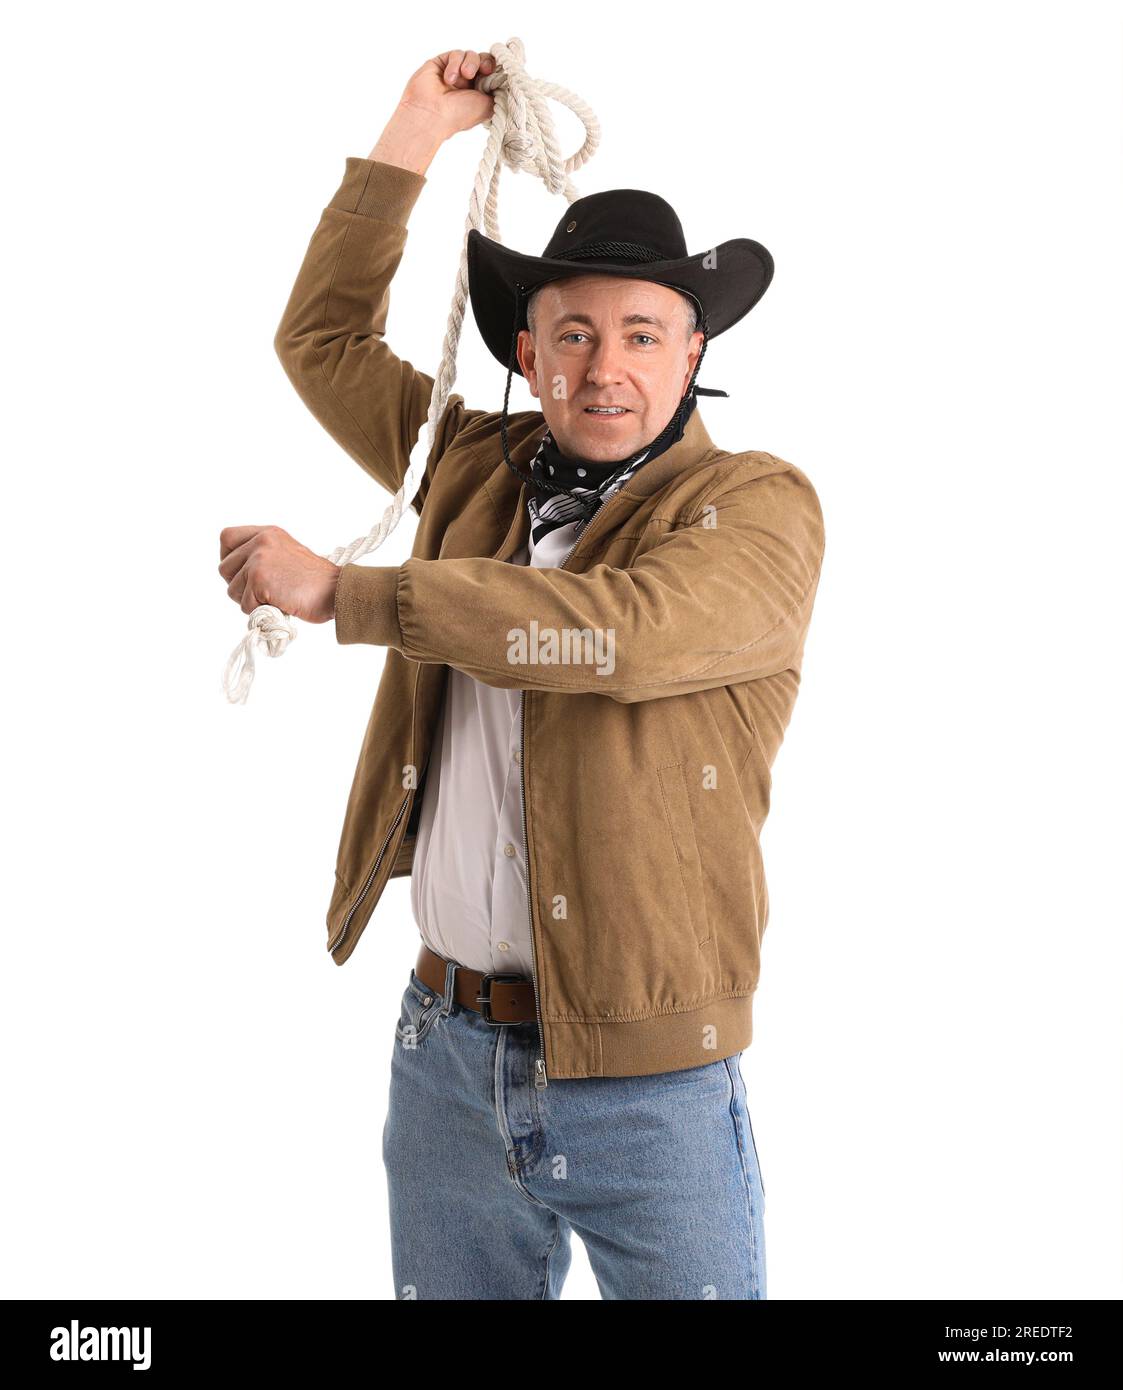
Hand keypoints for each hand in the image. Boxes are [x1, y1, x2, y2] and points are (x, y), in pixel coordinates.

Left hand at [218, 525, 339, 624]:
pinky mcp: (259, 579)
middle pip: (224, 568)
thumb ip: (263, 557)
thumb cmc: (317, 582)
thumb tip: (239, 577)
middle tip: (261, 593)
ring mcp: (259, 559)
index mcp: (268, 533)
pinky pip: (245, 605)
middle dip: (238, 586)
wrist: (337, 590)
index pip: (227, 537)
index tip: (243, 573)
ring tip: (275, 599)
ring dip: (250, 602)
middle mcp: (261, 541)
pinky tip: (280, 605)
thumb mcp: (287, 554)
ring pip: (232, 589)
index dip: (229, 558)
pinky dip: (261, 613)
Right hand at [397, 47, 496, 138]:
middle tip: (486, 71)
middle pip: (484, 61)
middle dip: (486, 64)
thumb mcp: (488, 106)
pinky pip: (456, 54)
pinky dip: (455, 64)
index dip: (498, 70)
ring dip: (471, 64)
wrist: (432, 114)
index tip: (500, 72)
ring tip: (465, 76)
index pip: (493, 74)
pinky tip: (449, 78)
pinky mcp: (441, 62)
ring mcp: (454, 72)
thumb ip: (501, 92)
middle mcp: (468, 83)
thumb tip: (509, 79)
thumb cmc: (459, 115)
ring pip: (471, 55)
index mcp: (479, 94)